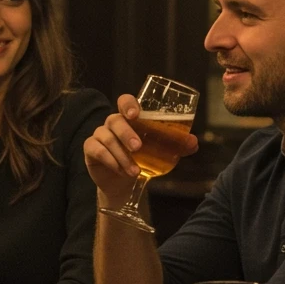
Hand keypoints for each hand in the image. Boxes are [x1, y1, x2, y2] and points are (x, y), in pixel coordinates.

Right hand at [83, 94, 198, 206]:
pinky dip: (110, 161)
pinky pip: (97, 150)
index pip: (124, 101)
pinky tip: (121, 171)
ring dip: (122, 155)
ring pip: (107, 138)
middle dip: (126, 133)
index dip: (128, 104)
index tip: (135, 114)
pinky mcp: (91, 150)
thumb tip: (193, 142)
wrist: (126, 183)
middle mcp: (113, 123)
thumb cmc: (144, 159)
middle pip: (114, 120)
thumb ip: (177, 145)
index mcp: (129, 117)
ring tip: (134, 171)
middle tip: (138, 148)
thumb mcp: (162, 152)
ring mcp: (100, 135)